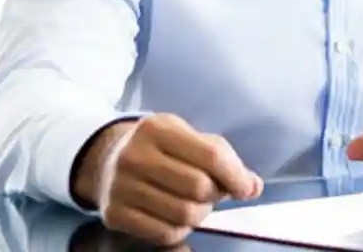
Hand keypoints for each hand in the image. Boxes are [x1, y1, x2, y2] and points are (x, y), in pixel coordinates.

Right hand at [71, 114, 262, 246]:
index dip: (236, 176)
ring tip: (194, 203)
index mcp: (158, 128)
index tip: (246, 187)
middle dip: (216, 194)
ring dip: (200, 214)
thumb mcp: (187, 138)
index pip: (211, 156)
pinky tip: (175, 216)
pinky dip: (179, 230)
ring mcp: (121, 186)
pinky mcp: (114, 213)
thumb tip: (253, 186)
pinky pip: (164, 234)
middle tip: (213, 192)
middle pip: (199, 188)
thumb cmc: (161, 148)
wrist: (109, 159)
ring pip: (184, 214)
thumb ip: (223, 157)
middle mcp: (135, 155)